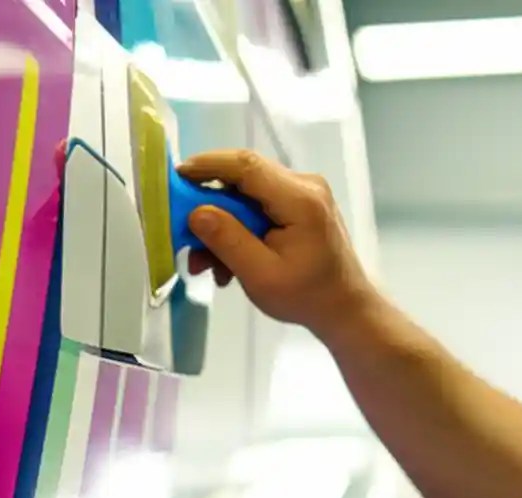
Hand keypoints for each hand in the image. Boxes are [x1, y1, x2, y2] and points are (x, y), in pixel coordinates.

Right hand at [177, 149, 372, 341]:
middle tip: (183, 233)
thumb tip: (196, 213)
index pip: (246, 165)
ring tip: (205, 264)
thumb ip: (228, 241)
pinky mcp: (298, 204)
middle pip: (243, 177)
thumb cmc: (307, 297)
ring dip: (221, 224)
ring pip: (246, 194)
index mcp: (300, 200)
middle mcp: (304, 185)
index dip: (208, 166)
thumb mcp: (261, 276)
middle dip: (208, 205)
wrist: (345, 308)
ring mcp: (302, 192)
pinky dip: (237, 229)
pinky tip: (226, 262)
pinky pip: (257, 206)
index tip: (176, 178)